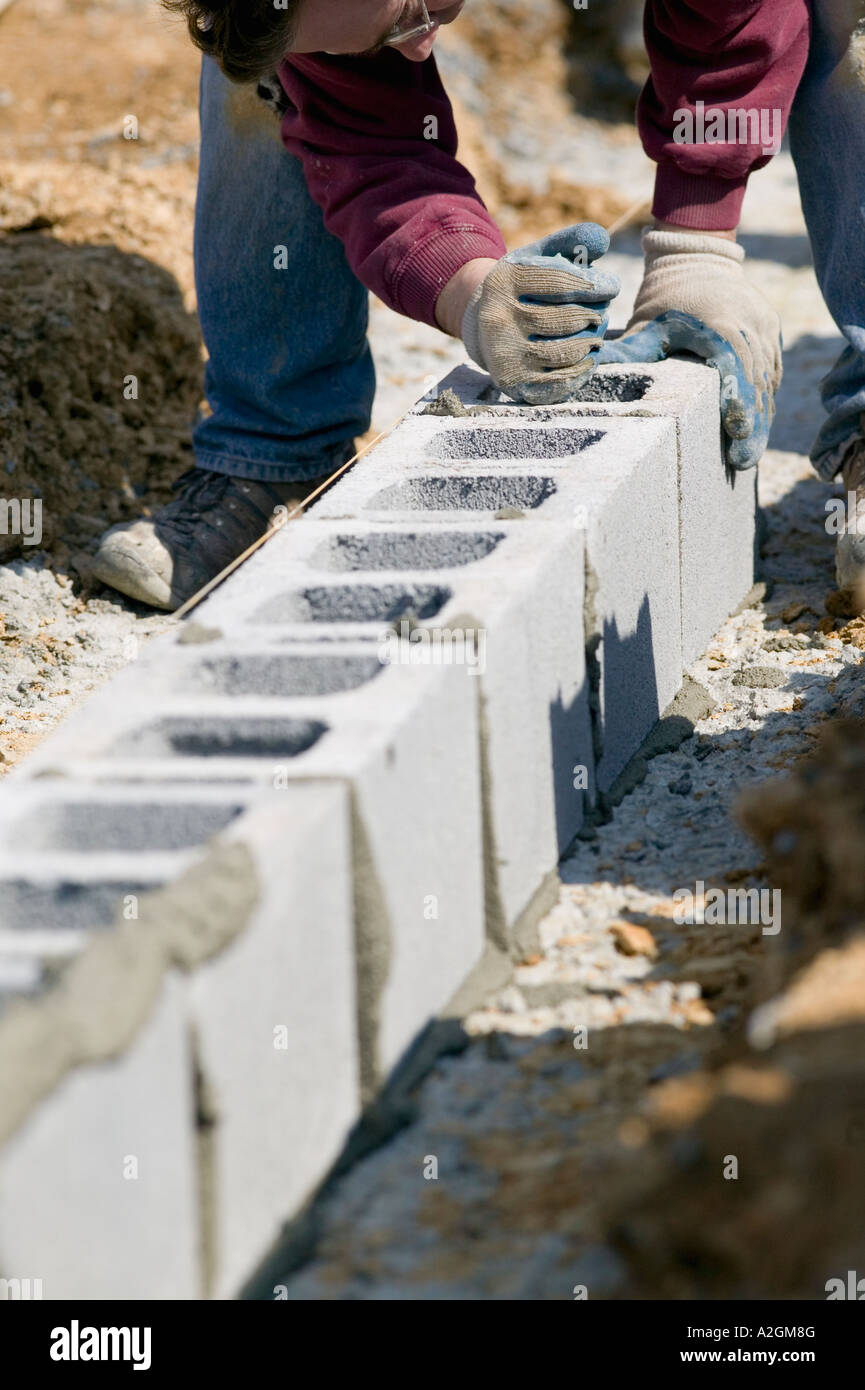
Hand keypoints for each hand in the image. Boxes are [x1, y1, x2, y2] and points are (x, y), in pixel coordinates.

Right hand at [459, 223, 619, 404]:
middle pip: (563, 319)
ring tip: (597, 335)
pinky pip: (558, 380)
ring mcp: (504, 354)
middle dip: (592, 315)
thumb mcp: (538, 257)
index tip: (612, 287)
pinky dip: (581, 369)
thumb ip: (571, 241)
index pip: (558, 282)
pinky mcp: (513, 382)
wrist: (482, 329)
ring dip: (589, 343)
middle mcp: (498, 320)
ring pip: (563, 352)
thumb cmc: (522, 288)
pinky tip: (589, 357)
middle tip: (603, 315)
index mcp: (503, 282)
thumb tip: (604, 241)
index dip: (593, 284)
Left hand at [598, 228, 781, 469]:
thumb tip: (588, 382)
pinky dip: (765, 399)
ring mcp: (765, 327)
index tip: (737, 432)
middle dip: (753, 424)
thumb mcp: (644, 326)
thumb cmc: (663, 298)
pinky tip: (757, 428)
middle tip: (742, 461)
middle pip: (756, 381)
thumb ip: (627, 357)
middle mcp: (750, 324)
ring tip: (749, 455)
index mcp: (719, 324)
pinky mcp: (771, 331)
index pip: (735, 367)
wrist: (695, 258)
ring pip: (768, 380)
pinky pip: (772, 370)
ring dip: (761, 418)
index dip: (738, 400)